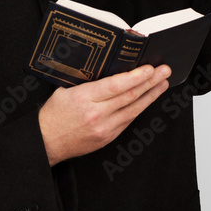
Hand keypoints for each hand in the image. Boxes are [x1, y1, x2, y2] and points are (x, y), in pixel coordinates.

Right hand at [38, 64, 171, 166]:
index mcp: (83, 98)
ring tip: (162, 84)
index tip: (149, 68)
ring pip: (133, 109)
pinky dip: (139, 109)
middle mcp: (96, 114)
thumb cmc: (54, 115)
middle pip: (130, 96)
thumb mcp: (65, 90)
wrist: (46, 142)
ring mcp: (104, 128)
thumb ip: (86, 81)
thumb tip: (108, 69)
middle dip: (150, 82)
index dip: (136, 76)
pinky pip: (127, 120)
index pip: (116, 86)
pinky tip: (147, 100)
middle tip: (164, 71)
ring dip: (151, 95)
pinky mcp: (107, 137)